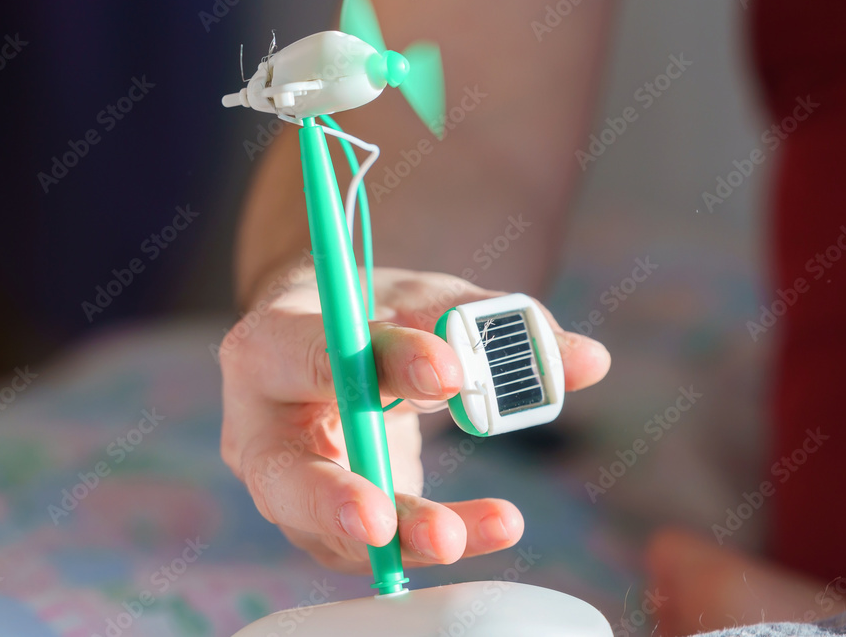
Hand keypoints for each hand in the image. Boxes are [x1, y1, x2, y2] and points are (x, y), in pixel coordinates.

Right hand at [219, 267, 609, 573]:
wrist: (334, 350)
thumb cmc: (372, 316)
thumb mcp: (424, 301)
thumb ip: (493, 326)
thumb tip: (586, 360)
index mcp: (269, 343)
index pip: (312, 355)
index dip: (379, 367)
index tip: (450, 375)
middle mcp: (259, 424)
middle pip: (283, 474)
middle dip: (334, 500)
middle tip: (380, 519)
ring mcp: (286, 484)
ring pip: (330, 529)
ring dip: (399, 534)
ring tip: (459, 536)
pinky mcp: (321, 521)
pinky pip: (370, 544)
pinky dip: (422, 540)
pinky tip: (483, 530)